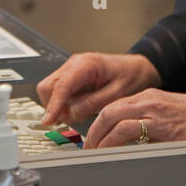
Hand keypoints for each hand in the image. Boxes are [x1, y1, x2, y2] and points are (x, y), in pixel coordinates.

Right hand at [37, 52, 160, 126]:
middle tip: (67, 120)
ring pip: (50, 89)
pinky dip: (62, 103)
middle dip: (53, 106)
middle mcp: (75, 63)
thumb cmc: (131, 77)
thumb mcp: (116, 94)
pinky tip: (78, 108)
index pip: (61, 86)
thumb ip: (91, 104)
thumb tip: (69, 114)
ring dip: (57, 106)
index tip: (49, 121)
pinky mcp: (72, 76)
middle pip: (47, 86)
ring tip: (77, 114)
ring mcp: (71, 69)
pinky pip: (58, 91)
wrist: (138, 68)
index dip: (53, 105)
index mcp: (87, 64)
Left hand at [82, 90, 185, 148]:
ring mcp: (155, 113)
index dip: (98, 124)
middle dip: (93, 132)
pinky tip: (113, 153)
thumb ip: (147, 124)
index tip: (92, 139)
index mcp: (149, 97)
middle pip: (109, 112)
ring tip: (96, 154)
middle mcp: (149, 101)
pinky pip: (131, 131)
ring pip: (116, 120)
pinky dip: (116, 142)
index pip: (114, 107)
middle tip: (88, 149)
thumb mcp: (168, 116)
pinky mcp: (164, 127)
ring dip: (101, 139)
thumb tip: (127, 144)